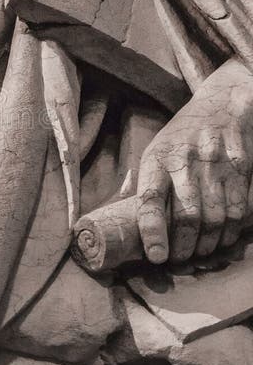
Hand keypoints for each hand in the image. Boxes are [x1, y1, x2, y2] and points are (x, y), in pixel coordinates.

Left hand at [137, 59, 252, 264]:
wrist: (222, 104)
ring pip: (216, 218)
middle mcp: (186, 161)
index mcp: (158, 158)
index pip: (151, 199)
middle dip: (184, 247)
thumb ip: (147, 183)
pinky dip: (232, 232)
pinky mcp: (241, 167)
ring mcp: (216, 164)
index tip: (156, 257)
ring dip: (209, 244)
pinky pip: (241, 210)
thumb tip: (123, 223)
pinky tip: (224, 239)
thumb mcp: (156, 150)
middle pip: (187, 216)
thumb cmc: (181, 137)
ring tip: (201, 253)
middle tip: (179, 260)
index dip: (152, 231)